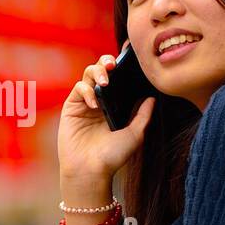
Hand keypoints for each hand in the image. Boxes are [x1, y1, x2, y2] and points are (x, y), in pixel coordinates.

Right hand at [57, 53, 155, 198]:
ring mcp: (85, 102)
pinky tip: (94, 103)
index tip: (131, 53)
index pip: (119, 78)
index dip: (123, 65)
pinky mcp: (71, 107)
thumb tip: (153, 98)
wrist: (91, 171)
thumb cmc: (113, 157)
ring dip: (97, 71)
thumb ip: (142, 115)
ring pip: (88, 74)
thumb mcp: (134, 135)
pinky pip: (78, 88)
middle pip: (102, 69)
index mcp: (115, 104)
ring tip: (105, 81)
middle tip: (114, 64)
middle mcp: (100, 100)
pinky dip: (86, 90)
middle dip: (107, 62)